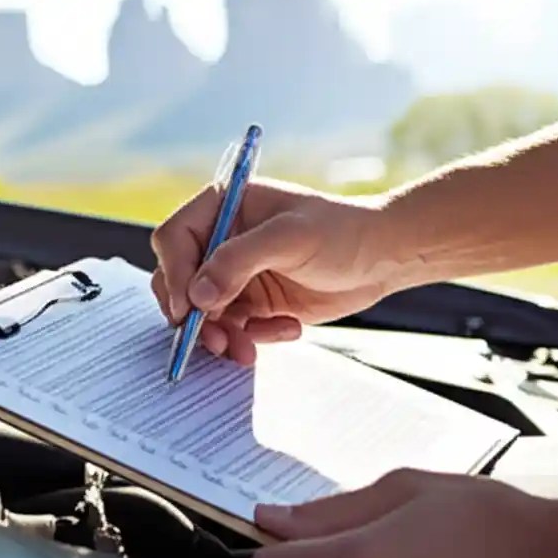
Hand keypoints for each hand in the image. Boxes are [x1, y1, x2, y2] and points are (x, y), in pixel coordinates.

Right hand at [149, 177, 403, 364]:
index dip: (175, 274)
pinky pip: (233, 329)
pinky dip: (252, 338)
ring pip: (203, 314)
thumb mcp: (289, 238)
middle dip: (195, 315)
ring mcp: (236, 274)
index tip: (188, 307)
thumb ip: (237, 261)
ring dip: (222, 336)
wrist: (382, 257)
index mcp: (223, 207)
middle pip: (180, 281)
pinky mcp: (253, 303)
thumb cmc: (342, 231)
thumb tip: (196, 295)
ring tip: (246, 350)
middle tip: (215, 339)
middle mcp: (222, 240)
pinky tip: (288, 329)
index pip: (175, 239)